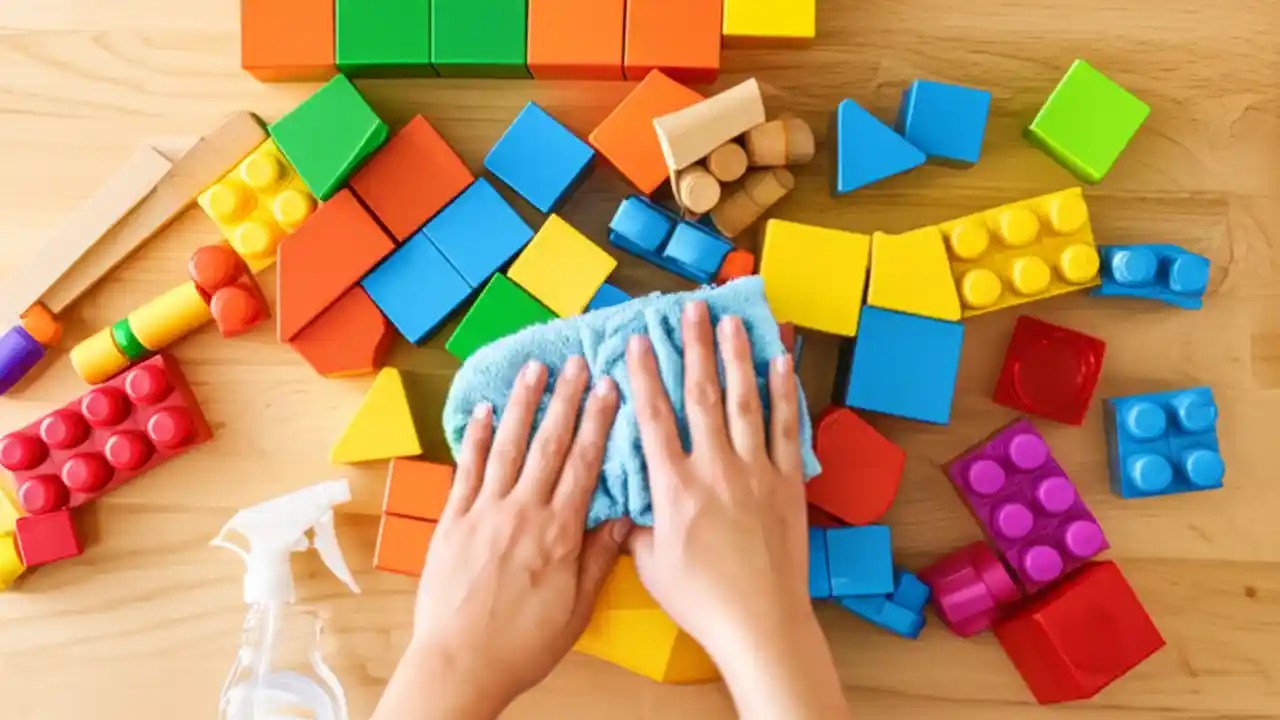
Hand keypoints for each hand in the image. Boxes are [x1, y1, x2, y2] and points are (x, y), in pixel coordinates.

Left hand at [373, 356, 627, 719]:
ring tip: (533, 369)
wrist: (459, 664)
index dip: (598, 423)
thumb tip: (620, 518)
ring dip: (523, 405)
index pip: (584, 465)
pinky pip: (467, 471)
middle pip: (549, 445)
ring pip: (508, 447)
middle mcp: (522, 513)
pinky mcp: (453, 522)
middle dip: (565, 399)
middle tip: (576, 362)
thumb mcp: (576, 610)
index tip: (609, 389)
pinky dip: (478, 439)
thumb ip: (598, 560)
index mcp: (558, 534)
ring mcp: (484, 513)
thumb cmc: (522, 646)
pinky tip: (487, 412)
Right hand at [625, 301, 849, 719]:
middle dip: (694, 348)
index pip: (654, 419)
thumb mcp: (651, 565)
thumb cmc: (701, 600)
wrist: (760, 623)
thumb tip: (619, 506)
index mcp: (674, 488)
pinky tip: (780, 363)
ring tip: (732, 321)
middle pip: (702, 396)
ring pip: (745, 402)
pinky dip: (784, 392)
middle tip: (692, 310)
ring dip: (737, 357)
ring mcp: (756, 472)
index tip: (637, 341)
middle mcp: (714, 469)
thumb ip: (635, 527)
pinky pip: (786, 428)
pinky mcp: (787, 483)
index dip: (644, 375)